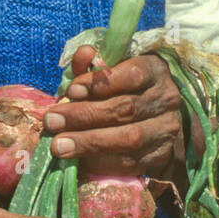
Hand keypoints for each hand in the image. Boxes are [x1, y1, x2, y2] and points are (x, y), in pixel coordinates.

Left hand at [42, 46, 184, 201]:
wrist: (154, 117)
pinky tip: (79, 160)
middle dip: (84, 116)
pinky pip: (131, 163)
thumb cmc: (124, 86)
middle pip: (125, 109)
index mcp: (156, 71)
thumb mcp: (110, 69)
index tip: (71, 91)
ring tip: (58, 145)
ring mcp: (166, 130)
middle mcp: (166, 100)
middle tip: (52, 121)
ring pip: (129, 139)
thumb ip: (93, 64)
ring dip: (88, 143)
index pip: (133, 75)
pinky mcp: (161, 156)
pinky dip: (101, 162)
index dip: (101, 83)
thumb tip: (83, 54)